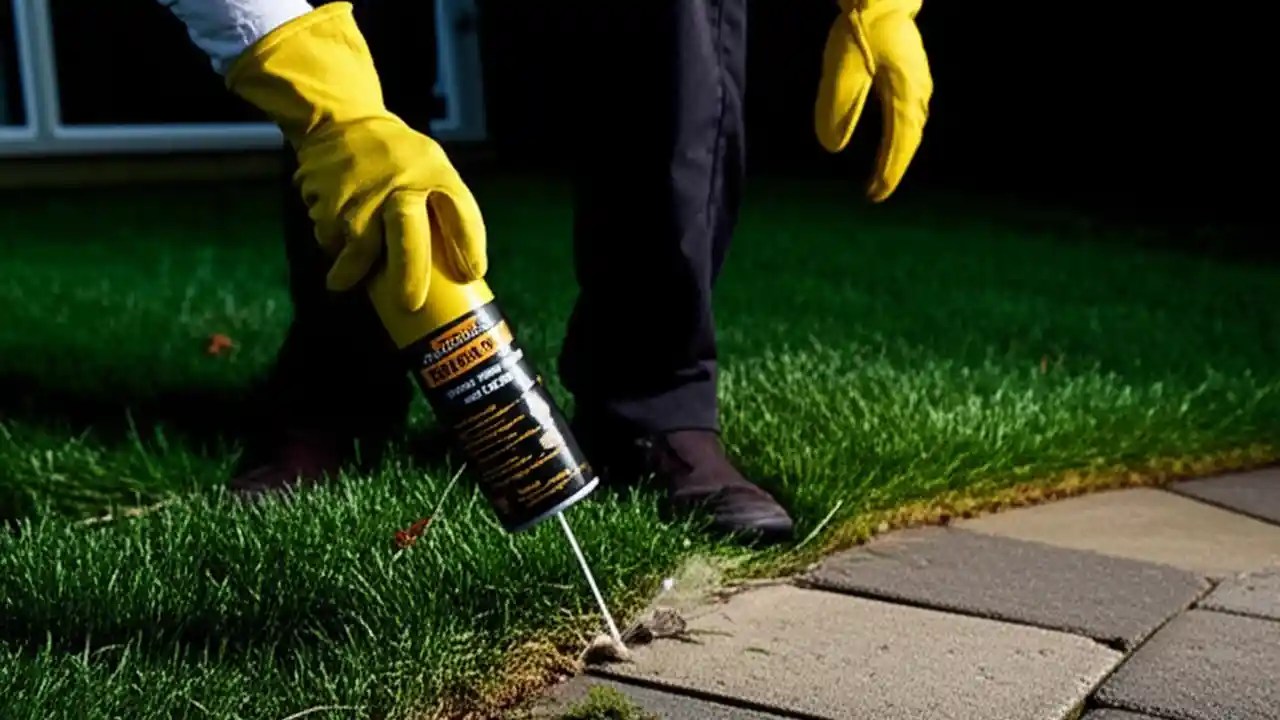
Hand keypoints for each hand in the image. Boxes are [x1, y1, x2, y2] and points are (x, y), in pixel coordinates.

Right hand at [225, 3, 485, 311]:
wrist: (341, 119)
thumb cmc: (398, 157)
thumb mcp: (432, 166)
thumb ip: (445, 209)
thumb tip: (461, 273)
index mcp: (434, 175)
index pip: (461, 214)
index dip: (471, 247)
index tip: (472, 274)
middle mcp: (400, 186)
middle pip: (408, 240)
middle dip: (410, 276)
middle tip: (410, 305)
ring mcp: (361, 196)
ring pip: (358, 252)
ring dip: (353, 270)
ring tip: (345, 275)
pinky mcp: (326, 202)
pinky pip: (330, 241)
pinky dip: (334, 244)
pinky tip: (338, 224)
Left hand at [814, 0, 932, 201]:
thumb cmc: (861, 32)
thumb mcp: (841, 70)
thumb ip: (837, 107)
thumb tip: (831, 147)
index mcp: (904, 95)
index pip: (899, 143)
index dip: (888, 172)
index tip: (876, 195)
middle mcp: (918, 93)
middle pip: (909, 140)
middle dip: (893, 169)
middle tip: (876, 193)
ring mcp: (918, 84)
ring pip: (911, 129)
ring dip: (898, 155)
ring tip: (883, 176)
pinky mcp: (911, 77)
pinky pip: (908, 117)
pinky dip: (899, 138)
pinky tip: (891, 144)